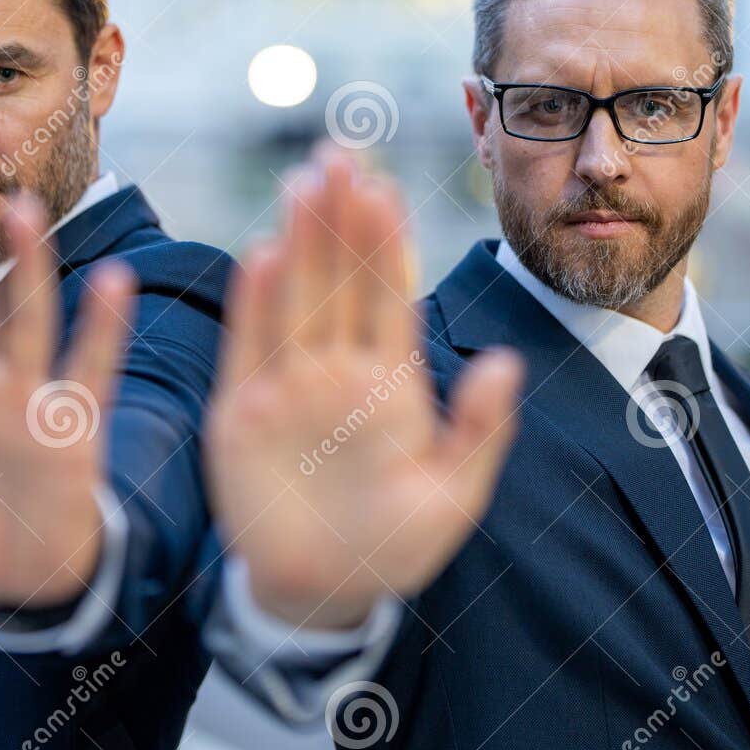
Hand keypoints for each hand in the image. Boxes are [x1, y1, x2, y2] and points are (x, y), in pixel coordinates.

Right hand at [206, 152, 522, 628]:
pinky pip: (249, 348)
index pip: (391, 296)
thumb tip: (507, 363)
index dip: (388, 242)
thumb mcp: (452, 499)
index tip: (386, 187)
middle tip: (339, 152)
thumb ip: (477, 431)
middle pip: (339, 280)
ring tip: (303, 182)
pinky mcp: (243, 413)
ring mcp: (289, 387)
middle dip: (339, 219)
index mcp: (392, 382)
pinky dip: (253, 305)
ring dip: (298, 242)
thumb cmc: (393, 549)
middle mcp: (338, 371)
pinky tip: (261, 255)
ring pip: (294, 298)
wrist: (321, 596)